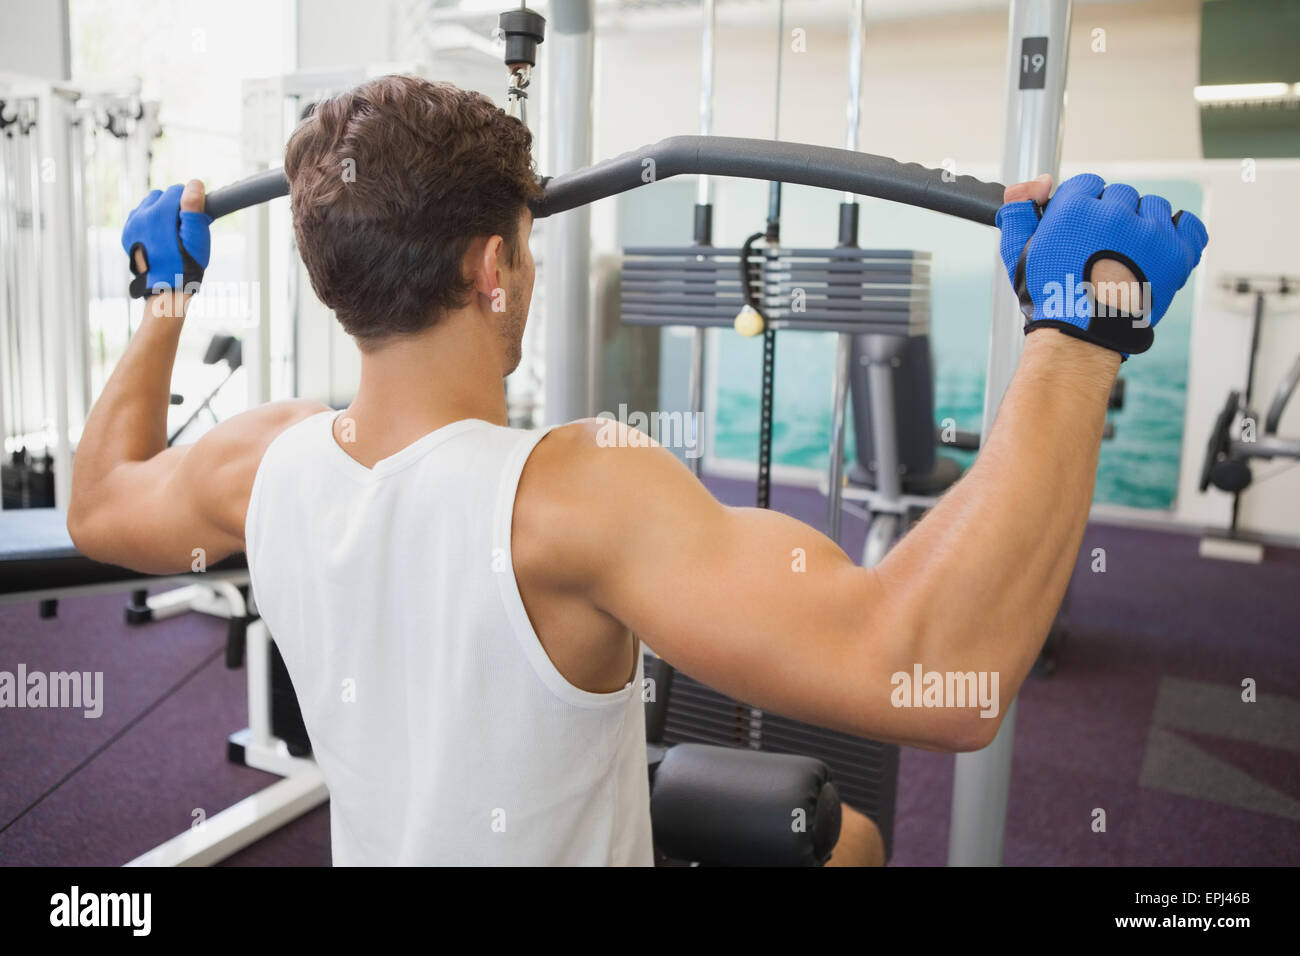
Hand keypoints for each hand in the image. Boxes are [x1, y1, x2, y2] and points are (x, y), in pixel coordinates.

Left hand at [121, 180, 211, 301]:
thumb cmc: (187, 266)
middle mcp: (140, 215)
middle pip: (161, 194)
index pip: (178, 189)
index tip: (196, 219)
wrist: (166, 291)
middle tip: (185, 228)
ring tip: (173, 234)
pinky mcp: (128, 234)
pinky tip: (161, 238)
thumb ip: (193, 208)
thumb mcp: (197, 237)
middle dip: (175, 205)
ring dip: (162, 212)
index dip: (191, 202)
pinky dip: (151, 222)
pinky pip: (140, 217)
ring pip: (149, 204)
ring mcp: (131, 225)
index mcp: (158, 213)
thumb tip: (193, 183)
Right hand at [996, 174, 1207, 356]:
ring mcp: (1149, 234)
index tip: (1080, 232)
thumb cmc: (1049, 297)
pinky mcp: (1175, 254)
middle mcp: (1115, 215)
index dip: (1082, 208)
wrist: (1079, 337)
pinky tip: (1159, 247)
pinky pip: (1189, 224)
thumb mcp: (1017, 250)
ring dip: (1141, 225)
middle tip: (1100, 249)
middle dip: (1110, 218)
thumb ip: (1020, 209)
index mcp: (1076, 209)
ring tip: (1125, 256)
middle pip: (1121, 195)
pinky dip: (1178, 233)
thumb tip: (1044, 181)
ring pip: (1152, 207)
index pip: (1088, 184)